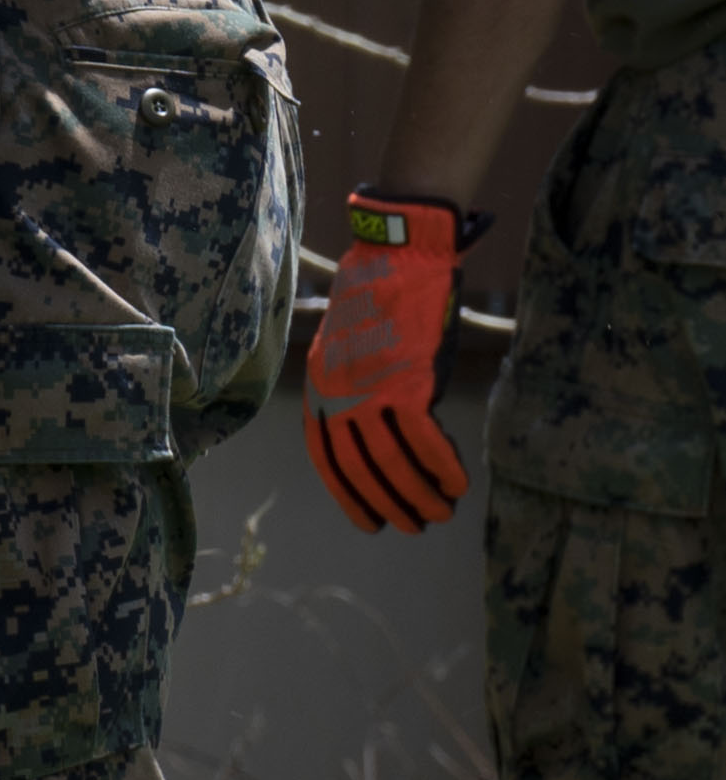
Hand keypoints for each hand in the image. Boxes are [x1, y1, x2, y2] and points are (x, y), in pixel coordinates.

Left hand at [304, 192, 477, 531]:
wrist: (400, 254)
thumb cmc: (381, 298)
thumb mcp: (351, 347)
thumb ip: (355, 387)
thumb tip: (378, 428)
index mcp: (320, 387)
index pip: (327, 458)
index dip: (349, 494)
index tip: (369, 521)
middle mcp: (337, 393)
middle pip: (360, 467)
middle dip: (388, 504)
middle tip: (414, 526)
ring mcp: (370, 389)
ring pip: (393, 460)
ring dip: (419, 494)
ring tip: (442, 514)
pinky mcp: (408, 381)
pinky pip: (426, 439)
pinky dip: (443, 467)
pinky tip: (460, 484)